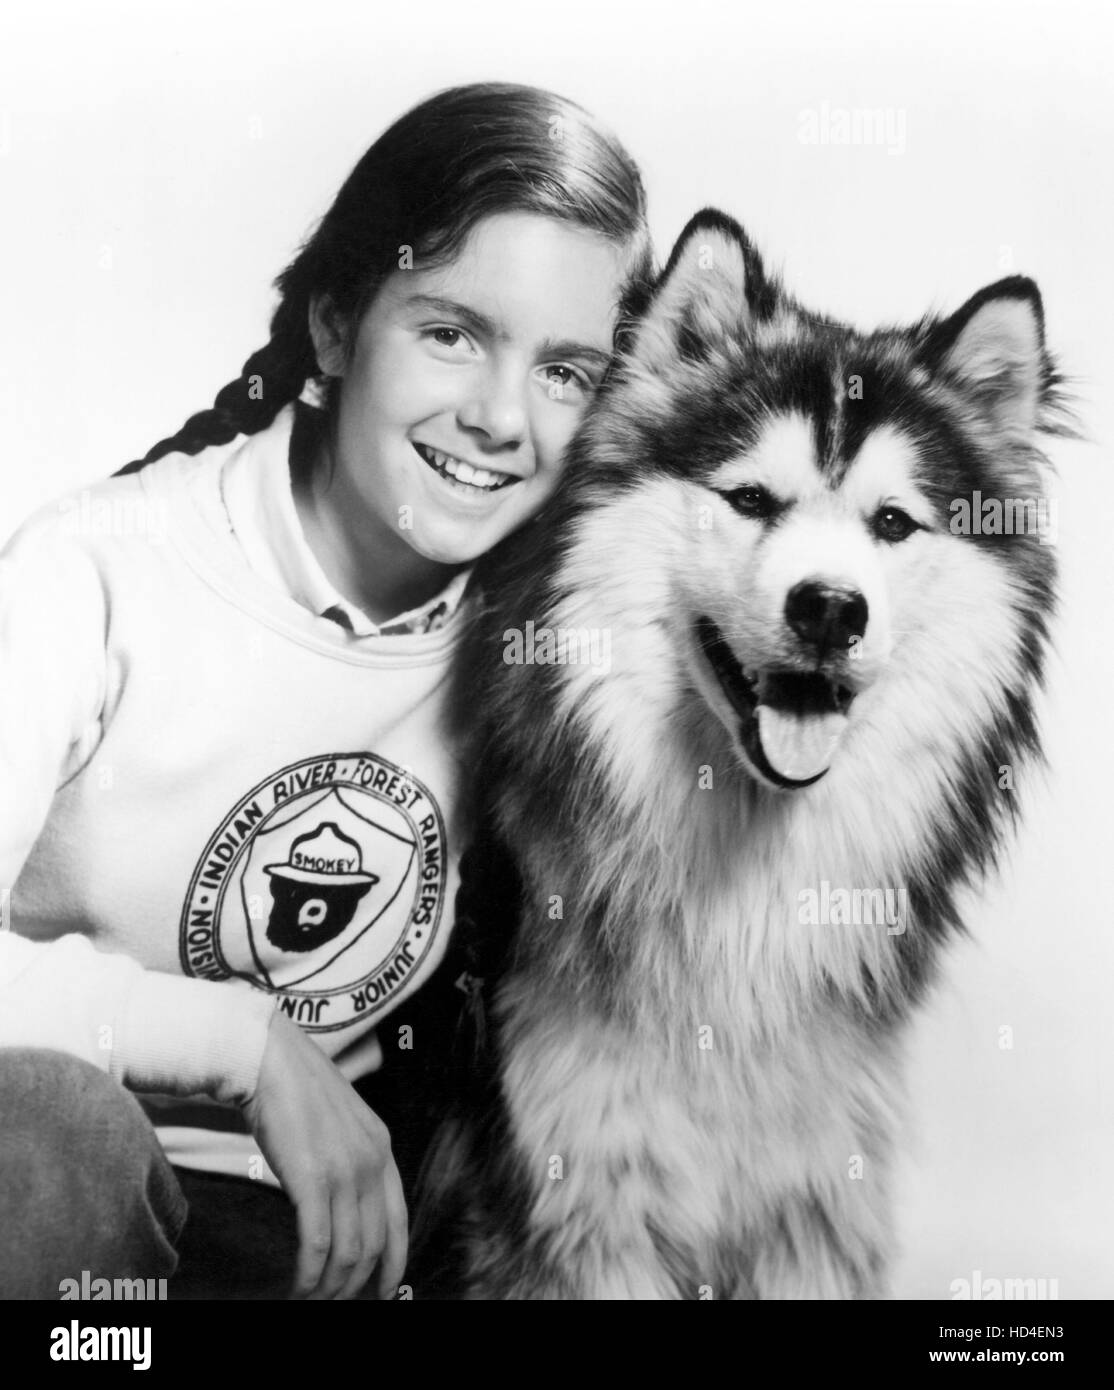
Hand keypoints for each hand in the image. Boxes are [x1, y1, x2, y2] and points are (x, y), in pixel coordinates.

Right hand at [242, 1009, 407, 1298]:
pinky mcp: (312, 1179)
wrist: (269, 1060)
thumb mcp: (341, 1124)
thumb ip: (353, 1160)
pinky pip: (317, 1244)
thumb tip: (348, 1207)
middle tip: (335, 1303)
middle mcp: (371, 1162)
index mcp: (382, 1149)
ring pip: (347, 1252)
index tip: (383, 1293)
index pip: (399, 1222)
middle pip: (373, 1245)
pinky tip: (298, 1285)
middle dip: (355, 1285)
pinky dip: (309, 1274)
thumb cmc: (296, 1091)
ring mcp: (344, 1170)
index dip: (393, 1265)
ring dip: (330, 1287)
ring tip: (312, 1300)